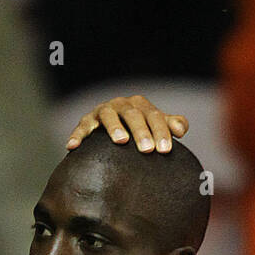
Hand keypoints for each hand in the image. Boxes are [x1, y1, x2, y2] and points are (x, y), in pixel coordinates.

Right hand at [65, 94, 187, 153]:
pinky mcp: (87, 121)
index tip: (166, 150)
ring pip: (109, 115)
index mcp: (140, 105)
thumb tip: (181, 129)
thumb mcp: (156, 126)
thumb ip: (171, 125)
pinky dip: (78, 135)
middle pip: (133, 115)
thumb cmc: (141, 130)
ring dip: (114, 127)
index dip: (161, 131)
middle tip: (148, 150)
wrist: (115, 131)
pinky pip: (82, 127)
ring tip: (121, 141)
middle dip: (141, 131)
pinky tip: (73, 146)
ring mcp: (103, 111)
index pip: (153, 116)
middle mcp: (122, 105)